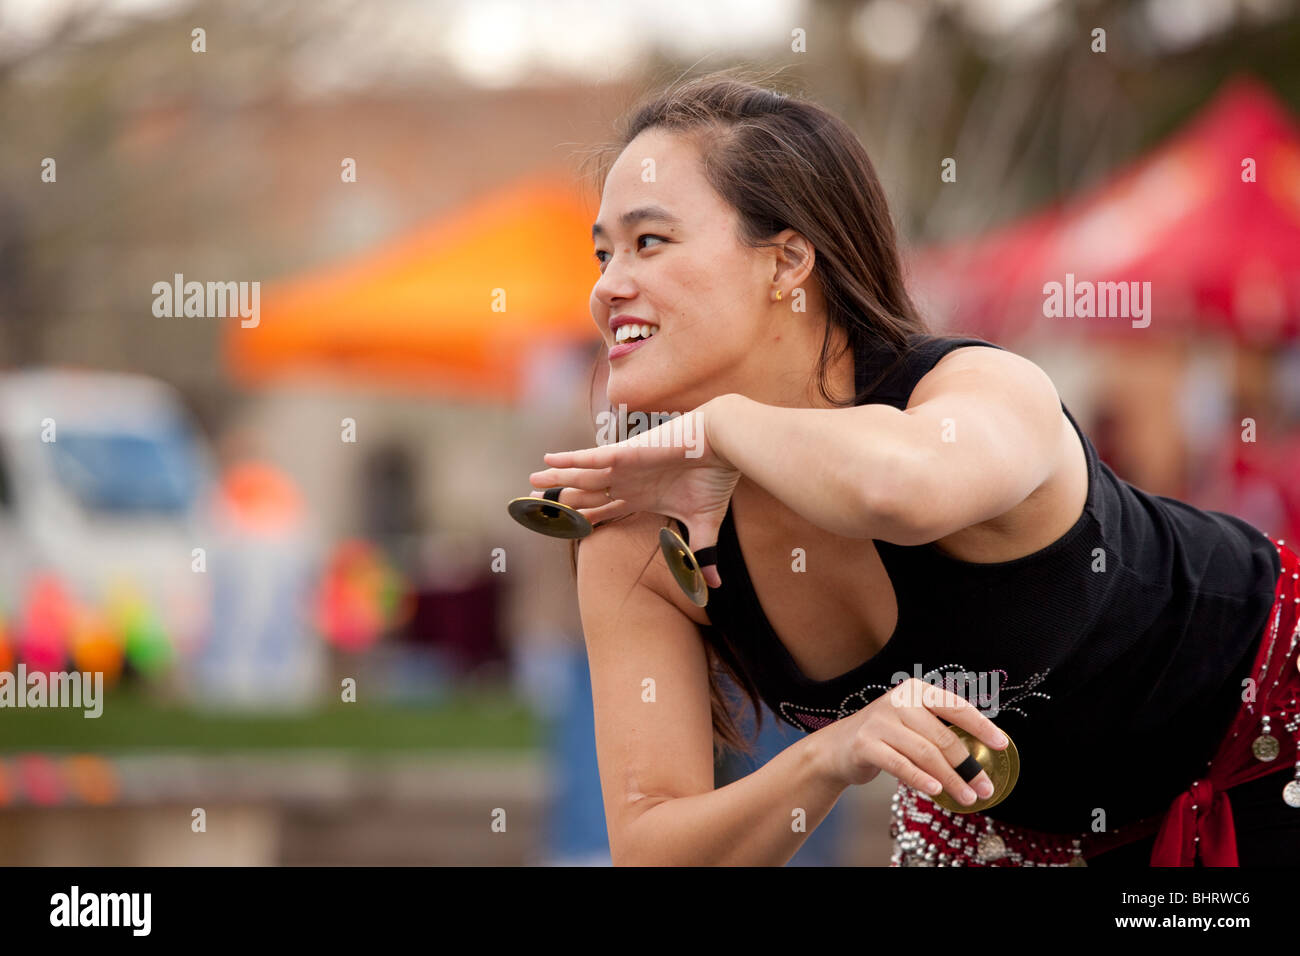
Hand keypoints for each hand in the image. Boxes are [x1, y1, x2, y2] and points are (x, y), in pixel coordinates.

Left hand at [527, 398, 740, 586]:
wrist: (724, 446)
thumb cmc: (715, 478)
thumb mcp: (704, 524)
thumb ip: (699, 553)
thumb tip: (714, 587)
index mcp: (642, 498)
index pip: (604, 511)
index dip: (583, 519)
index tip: (563, 527)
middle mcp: (629, 482)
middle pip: (586, 494)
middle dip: (561, 500)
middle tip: (534, 505)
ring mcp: (625, 468)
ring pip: (582, 477)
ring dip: (557, 480)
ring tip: (531, 482)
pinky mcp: (627, 454)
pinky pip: (591, 458)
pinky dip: (569, 460)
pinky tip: (548, 460)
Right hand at [813, 678, 1006, 803]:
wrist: (838, 747)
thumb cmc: (886, 737)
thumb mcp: (912, 723)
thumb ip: (940, 730)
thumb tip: (983, 756)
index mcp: (916, 690)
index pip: (955, 706)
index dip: (981, 726)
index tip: (1001, 745)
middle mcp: (898, 700)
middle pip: (942, 736)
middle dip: (968, 765)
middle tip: (985, 788)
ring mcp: (880, 721)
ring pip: (925, 753)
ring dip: (951, 779)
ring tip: (967, 797)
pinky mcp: (865, 743)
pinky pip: (900, 765)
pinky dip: (921, 779)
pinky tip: (936, 791)